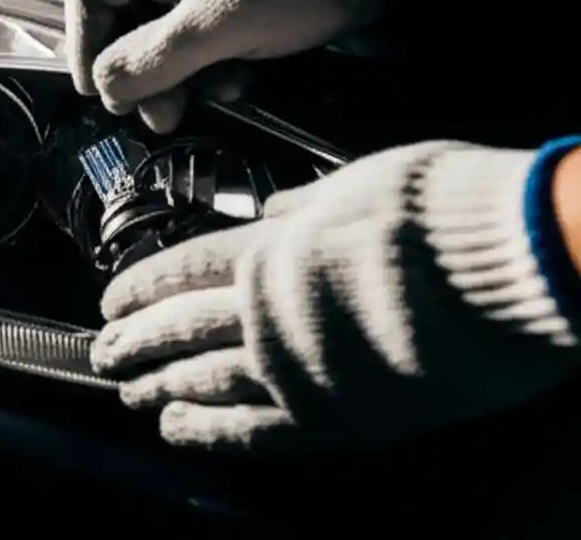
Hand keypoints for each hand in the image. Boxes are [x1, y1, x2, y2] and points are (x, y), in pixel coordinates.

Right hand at [65, 0, 407, 132]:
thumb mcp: (213, 26)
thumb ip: (152, 60)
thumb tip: (106, 88)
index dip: (83, 41)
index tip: (96, 87)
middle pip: (126, 24)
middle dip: (140, 74)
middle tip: (156, 114)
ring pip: (165, 42)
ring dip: (178, 80)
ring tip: (198, 106)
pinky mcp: (235, 6)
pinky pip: (202, 45)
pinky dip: (212, 70)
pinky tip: (237, 84)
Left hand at [90, 141, 580, 450]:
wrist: (511, 265)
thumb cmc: (440, 211)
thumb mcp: (356, 183)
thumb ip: (299, 207)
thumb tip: (266, 213)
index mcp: (269, 251)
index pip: (180, 270)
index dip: (139, 287)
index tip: (111, 299)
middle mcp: (267, 311)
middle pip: (178, 328)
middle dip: (133, 341)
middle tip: (102, 352)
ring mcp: (295, 368)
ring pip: (202, 380)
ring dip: (158, 386)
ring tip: (129, 391)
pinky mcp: (333, 416)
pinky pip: (252, 431)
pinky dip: (208, 432)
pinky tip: (176, 430)